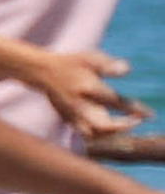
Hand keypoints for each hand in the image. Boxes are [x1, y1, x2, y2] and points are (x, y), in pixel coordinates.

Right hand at [17, 43, 138, 141]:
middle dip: (123, 126)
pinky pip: (86, 134)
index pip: (117, 102)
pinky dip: (100, 135)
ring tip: (124, 125)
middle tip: (137, 120)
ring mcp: (72, 115)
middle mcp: (80, 105)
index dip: (136, 110)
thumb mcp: (90, 58)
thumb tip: (127, 70)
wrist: (43, 73)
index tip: (149, 115)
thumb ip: (108, 65)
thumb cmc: (72, 63)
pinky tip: (110, 128)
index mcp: (89, 89)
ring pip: (94, 134)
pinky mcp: (68, 120)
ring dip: (112, 133)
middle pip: (104, 126)